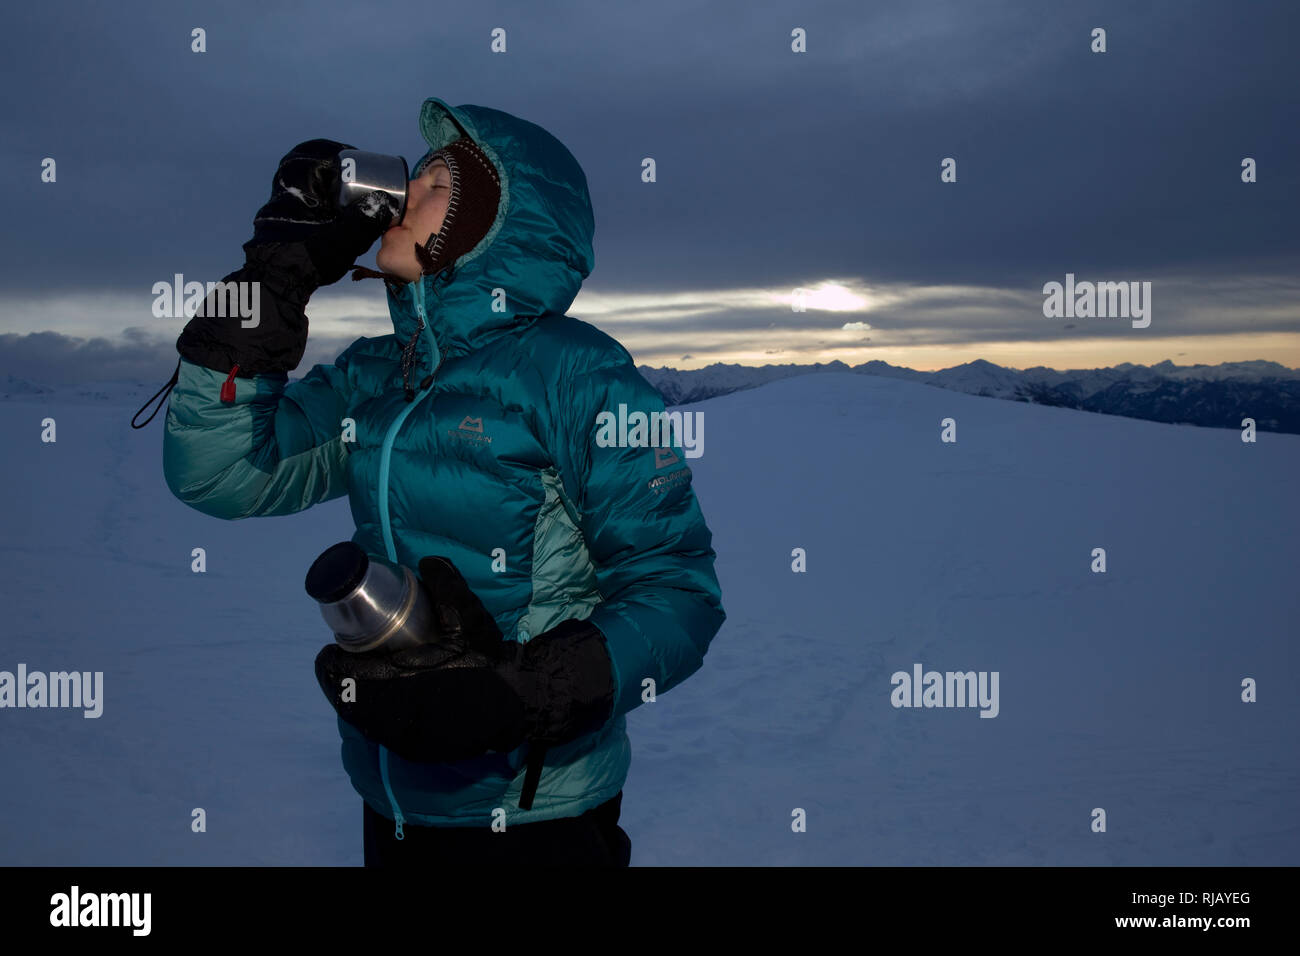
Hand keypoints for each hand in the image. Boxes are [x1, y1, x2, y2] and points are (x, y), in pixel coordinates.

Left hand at [175, 139, 395, 376]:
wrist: (274, 287)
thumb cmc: (306, 259)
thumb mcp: (342, 239)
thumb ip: (365, 219)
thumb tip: (385, 203)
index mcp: (297, 187)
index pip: (314, 153)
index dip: (336, 151)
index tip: (356, 160)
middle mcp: (284, 194)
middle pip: (311, 171)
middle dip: (336, 174)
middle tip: (358, 183)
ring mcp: (279, 212)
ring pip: (306, 191)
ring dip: (328, 193)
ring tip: (352, 205)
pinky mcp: (280, 230)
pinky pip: (303, 208)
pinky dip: (321, 210)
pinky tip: (337, 225)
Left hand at [312, 557, 616, 763]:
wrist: (516, 703)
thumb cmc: (486, 660)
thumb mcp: (467, 616)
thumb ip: (444, 586)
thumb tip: (426, 562)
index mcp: (394, 682)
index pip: (342, 677)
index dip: (331, 664)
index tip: (332, 651)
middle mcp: (392, 716)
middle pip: (346, 702)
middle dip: (343, 681)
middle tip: (351, 661)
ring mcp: (403, 737)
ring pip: (362, 721)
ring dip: (358, 700)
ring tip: (367, 679)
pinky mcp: (416, 750)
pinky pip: (383, 733)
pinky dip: (377, 716)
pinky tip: (390, 702)